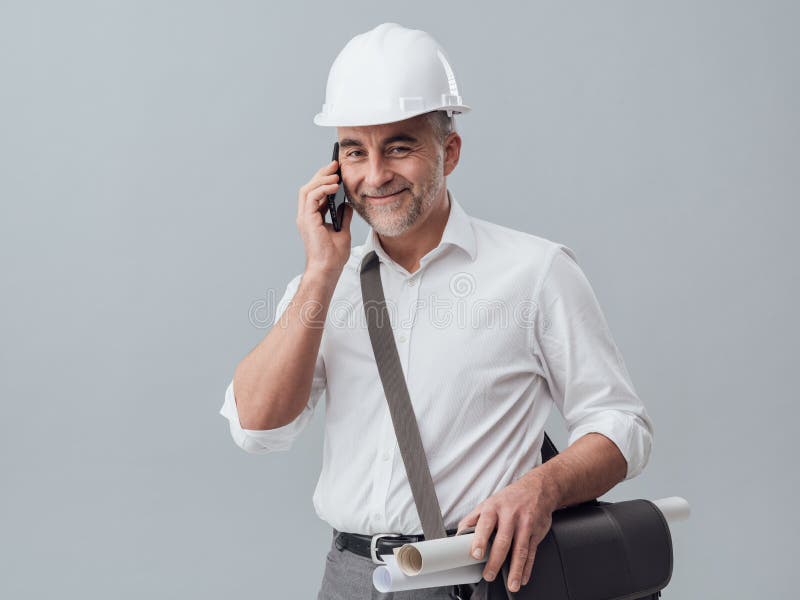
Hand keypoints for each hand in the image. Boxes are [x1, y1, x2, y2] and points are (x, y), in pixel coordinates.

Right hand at [296, 159, 353, 276]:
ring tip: (335, 174)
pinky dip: (322, 189)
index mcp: (312, 218)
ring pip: (308, 189)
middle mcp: (306, 216)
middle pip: (309, 187)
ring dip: (322, 179)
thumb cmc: (333, 256)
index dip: (324, 180)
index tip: (336, 171)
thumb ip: (343, 216)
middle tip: (335, 165)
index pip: (315, 193)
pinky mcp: (307, 220)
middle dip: (322, 174)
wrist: (328, 269)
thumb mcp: (343, 231)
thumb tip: (348, 204)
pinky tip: (335, 186)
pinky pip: (312, 197)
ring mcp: (305, 218)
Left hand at [456, 472, 556, 592]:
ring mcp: (525, 524)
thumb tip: (458, 536)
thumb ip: (472, 519)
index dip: (480, 540)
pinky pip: (532, 552)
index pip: (485, 525)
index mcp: (494, 508)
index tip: (476, 554)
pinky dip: (528, 568)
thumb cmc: (509, 499)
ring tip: (511, 584)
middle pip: (503, 541)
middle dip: (495, 560)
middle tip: (489, 575)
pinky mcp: (537, 532)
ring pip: (520, 549)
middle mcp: (510, 515)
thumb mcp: (488, 503)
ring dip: (516, 569)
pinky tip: (523, 578)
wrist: (537, 489)